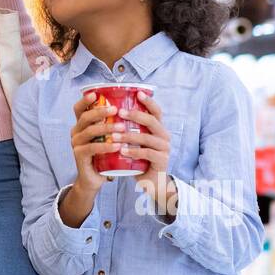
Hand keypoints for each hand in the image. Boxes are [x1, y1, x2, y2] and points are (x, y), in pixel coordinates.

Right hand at [68, 91, 118, 196]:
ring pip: (90, 131)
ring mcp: (76, 144)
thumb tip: (128, 108)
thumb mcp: (105, 138)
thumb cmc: (102, 155)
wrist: (93, 178)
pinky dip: (106, 146)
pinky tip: (117, 146)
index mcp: (81, 125)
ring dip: (107, 128)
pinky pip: (92, 148)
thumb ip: (110, 125)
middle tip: (115, 109)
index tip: (96, 94)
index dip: (85, 100)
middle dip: (100, 112)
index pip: (78, 108)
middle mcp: (75, 132)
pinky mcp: (79, 155)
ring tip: (121, 128)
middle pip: (85, 117)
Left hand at [110, 91, 174, 216]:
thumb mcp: (135, 141)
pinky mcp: (161, 161)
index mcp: (158, 128)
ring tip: (113, 136)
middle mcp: (164, 136)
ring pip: (147, 138)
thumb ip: (129, 128)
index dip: (149, 101)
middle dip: (135, 115)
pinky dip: (133, 152)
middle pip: (152, 121)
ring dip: (129, 135)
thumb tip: (109, 111)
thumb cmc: (139, 158)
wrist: (150, 181)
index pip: (156, 111)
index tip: (138, 93)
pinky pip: (147, 154)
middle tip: (119, 113)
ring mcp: (164, 148)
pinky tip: (122, 151)